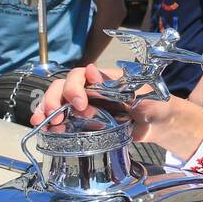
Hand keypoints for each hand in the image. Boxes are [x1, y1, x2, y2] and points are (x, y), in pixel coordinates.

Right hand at [31, 63, 196, 146]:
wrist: (160, 125)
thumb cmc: (155, 104)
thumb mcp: (142, 93)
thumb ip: (119, 85)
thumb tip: (90, 72)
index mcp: (103, 79)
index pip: (79, 75)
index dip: (74, 87)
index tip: (80, 104)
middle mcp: (90, 90)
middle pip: (62, 86)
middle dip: (54, 99)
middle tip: (55, 115)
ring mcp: (85, 106)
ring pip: (58, 102)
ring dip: (46, 110)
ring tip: (42, 122)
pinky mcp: (83, 123)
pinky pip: (63, 119)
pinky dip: (50, 123)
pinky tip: (44, 129)